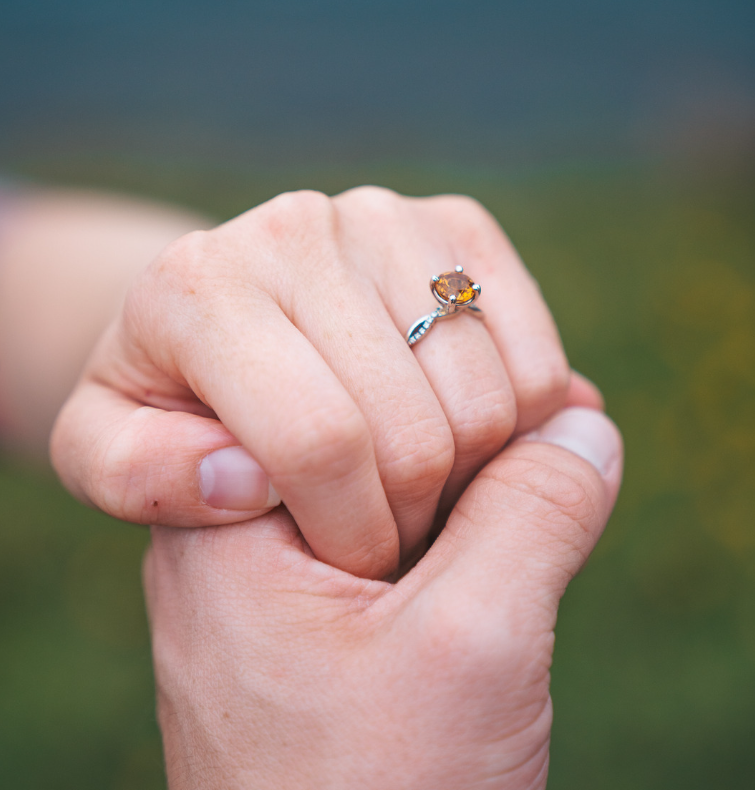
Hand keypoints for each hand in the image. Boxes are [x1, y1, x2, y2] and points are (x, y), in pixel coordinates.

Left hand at [52, 187, 579, 577]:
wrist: (236, 310)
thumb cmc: (178, 401)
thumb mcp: (114, 457)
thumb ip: (148, 481)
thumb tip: (244, 473)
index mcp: (200, 291)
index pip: (317, 440)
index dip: (351, 532)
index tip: (345, 567)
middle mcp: (295, 229)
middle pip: (414, 432)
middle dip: (409, 518)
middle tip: (382, 532)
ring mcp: (387, 218)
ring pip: (487, 403)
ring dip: (466, 480)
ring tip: (412, 485)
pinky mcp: (460, 228)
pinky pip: (538, 363)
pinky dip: (523, 429)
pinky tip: (463, 443)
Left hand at [144, 406, 622, 788]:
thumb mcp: (470, 645)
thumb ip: (531, 517)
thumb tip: (583, 422)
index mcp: (228, 521)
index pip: (331, 389)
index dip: (436, 390)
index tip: (520, 414)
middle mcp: (243, 538)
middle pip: (365, 428)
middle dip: (467, 432)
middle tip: (548, 430)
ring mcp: (284, 580)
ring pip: (392, 481)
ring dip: (479, 474)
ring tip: (550, 464)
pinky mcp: (328, 620)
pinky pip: (401, 540)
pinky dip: (469, 522)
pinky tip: (529, 508)